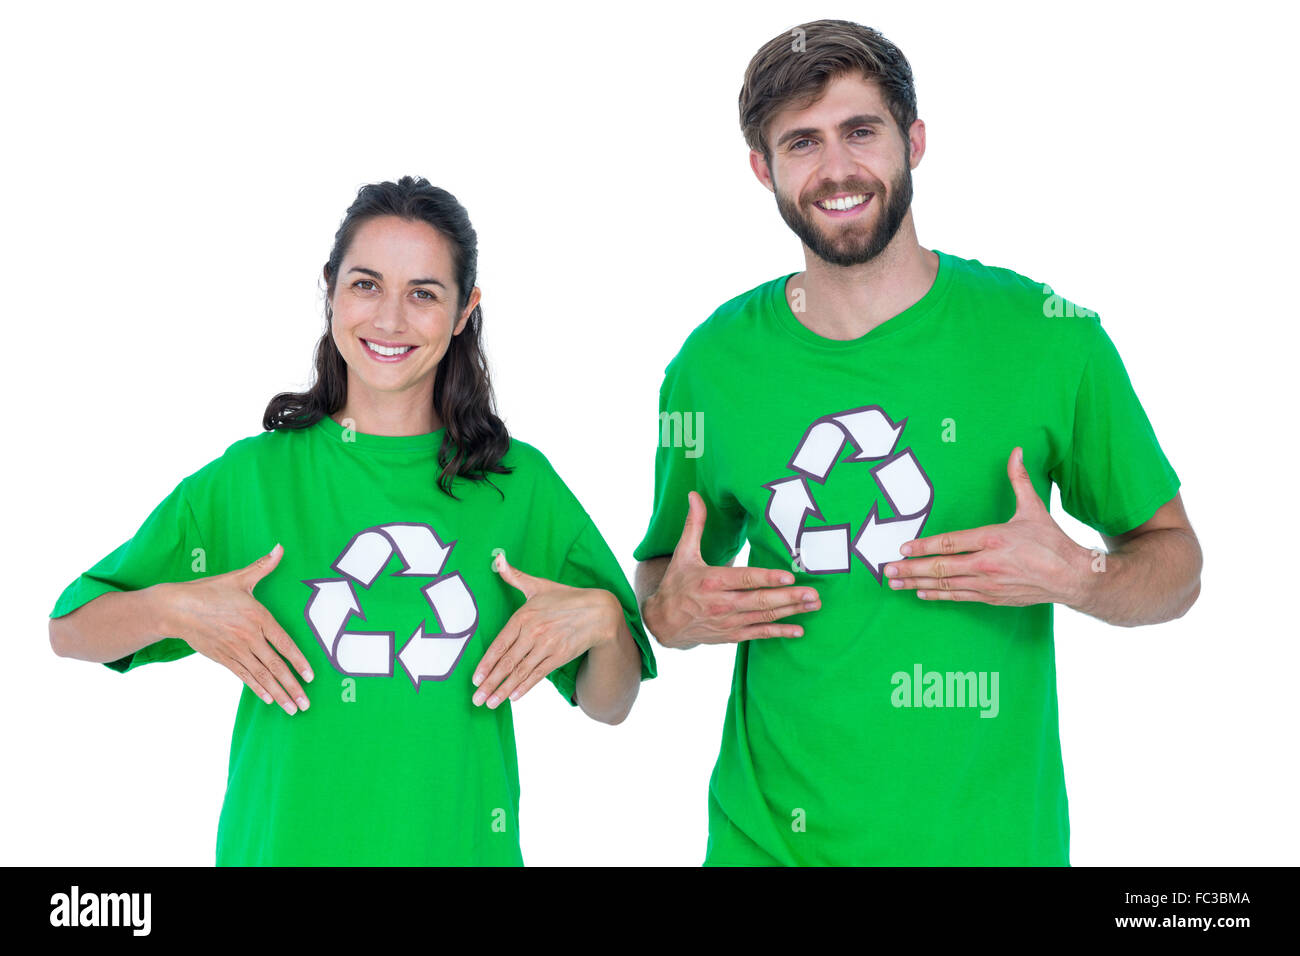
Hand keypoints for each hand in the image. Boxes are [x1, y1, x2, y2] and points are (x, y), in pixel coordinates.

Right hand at [158, 543, 313, 713]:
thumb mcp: (239, 578)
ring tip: (292, 708)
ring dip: (278, 694)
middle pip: (275, 665)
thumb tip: (280, 548)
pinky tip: (269, 700)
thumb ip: (263, 566)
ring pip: (261, 675)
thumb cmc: (210, 591)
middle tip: (306, 704)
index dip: (298, 661)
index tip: (310, 676)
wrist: (175, 608)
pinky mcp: (223, 658)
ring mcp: (235, 650)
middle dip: (292, 686)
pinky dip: (257, 688)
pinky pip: (244, 676)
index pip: (284, 643)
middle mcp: (249, 637)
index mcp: (258, 617)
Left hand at [471, 552, 621, 708]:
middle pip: (508, 662)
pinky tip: (513, 698)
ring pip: (521, 672)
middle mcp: (534, 632)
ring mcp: (547, 646)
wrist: (599, 611)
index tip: (475, 679)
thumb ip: (514, 576)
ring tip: (489, 703)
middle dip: (490, 683)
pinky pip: (538, 675)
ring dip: (504, 690)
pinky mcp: (560, 656)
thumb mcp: (538, 585)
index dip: (486, 663)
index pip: (500, 644)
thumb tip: (496, 558)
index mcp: (524, 615)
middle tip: (476, 699)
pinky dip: (525, 687)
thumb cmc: (565, 598)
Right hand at [644, 491, 819, 648]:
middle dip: (789, 597)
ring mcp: (728, 622)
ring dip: (791, 611)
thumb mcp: (683, 554)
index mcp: (711, 581)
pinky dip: (779, 633)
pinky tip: (798, 630)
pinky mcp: (731, 635)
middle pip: (760, 600)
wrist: (662, 624)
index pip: (744, 578)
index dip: (767, 578)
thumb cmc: (676, 585)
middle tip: (814, 594)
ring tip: (814, 605)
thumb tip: (694, 495)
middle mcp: (722, 604)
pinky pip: (759, 634)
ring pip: (764, 616)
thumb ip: (694, 525)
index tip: (789, 576)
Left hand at [882, 447, 1088, 605]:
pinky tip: (922, 593)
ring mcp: (988, 584)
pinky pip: (959, 597)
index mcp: (994, 538)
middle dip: (910, 569)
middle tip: (886, 570)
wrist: (1072, 577)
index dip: (924, 546)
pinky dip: (938, 596)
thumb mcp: (1034, 508)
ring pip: (946, 585)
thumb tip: (1016, 450)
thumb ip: (1019, 480)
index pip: (950, 543)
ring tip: (895, 584)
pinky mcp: (992, 598)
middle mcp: (987, 563)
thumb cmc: (1052, 542)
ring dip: (917, 585)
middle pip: (941, 567)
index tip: (902, 548)